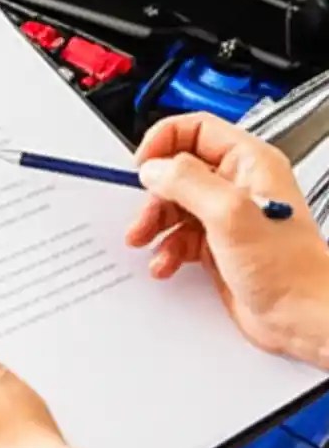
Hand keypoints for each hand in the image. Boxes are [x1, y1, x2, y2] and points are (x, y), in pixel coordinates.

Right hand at [127, 112, 328, 362]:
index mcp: (249, 163)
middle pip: (177, 171)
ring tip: (146, 240)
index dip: (163, 142)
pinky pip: (178, 236)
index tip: (144, 166)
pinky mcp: (216, 244)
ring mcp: (226, 216)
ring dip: (154, 223)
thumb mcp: (231, 215)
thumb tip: (154, 168)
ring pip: (173, 205)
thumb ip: (187, 183)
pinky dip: (165, 249)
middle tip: (144, 215)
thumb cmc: (290, 269)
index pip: (195, 130)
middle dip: (154, 194)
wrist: (303, 317)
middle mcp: (237, 185)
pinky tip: (167, 261)